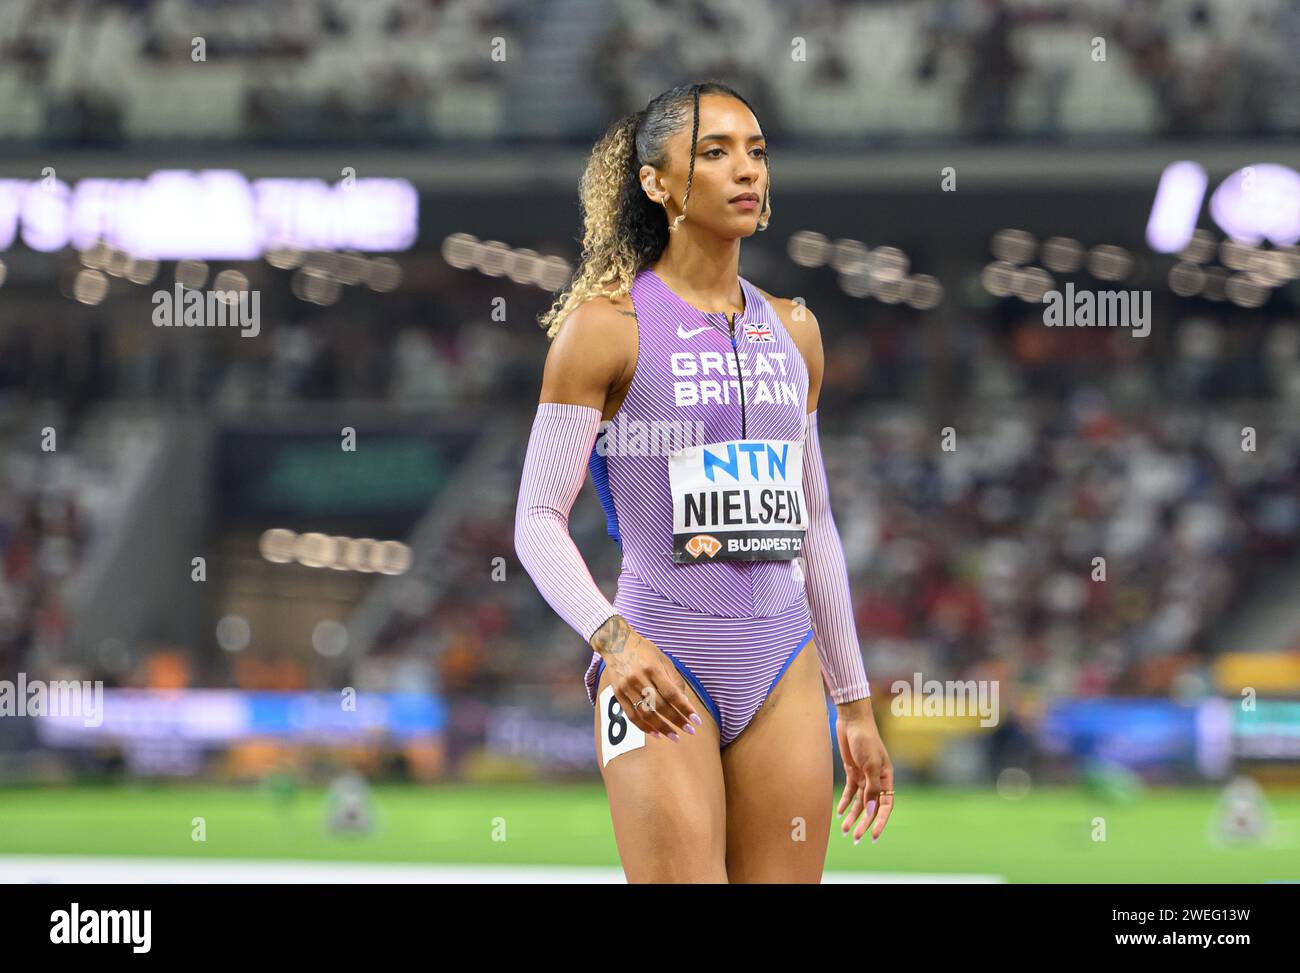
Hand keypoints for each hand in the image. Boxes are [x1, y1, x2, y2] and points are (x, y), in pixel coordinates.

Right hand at [590, 615, 701, 741]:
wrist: (615, 642)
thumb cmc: (643, 650)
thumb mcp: (663, 659)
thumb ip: (674, 679)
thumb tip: (684, 702)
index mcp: (652, 668)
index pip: (672, 694)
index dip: (685, 709)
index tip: (696, 721)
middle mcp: (639, 679)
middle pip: (660, 706)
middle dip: (676, 721)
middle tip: (689, 731)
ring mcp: (627, 687)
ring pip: (646, 714)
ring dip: (661, 728)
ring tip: (674, 737)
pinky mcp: (618, 694)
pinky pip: (631, 715)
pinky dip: (644, 727)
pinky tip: (655, 733)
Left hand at [834, 698, 893, 843]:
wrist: (852, 721)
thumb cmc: (866, 740)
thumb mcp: (870, 765)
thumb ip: (872, 788)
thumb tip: (872, 810)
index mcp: (887, 778)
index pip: (885, 806)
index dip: (880, 821)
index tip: (874, 836)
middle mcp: (876, 780)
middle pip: (871, 807)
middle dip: (864, 823)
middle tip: (854, 837)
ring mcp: (864, 776)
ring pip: (859, 802)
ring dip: (853, 816)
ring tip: (844, 830)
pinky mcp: (852, 771)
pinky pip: (850, 792)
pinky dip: (845, 803)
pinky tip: (840, 813)